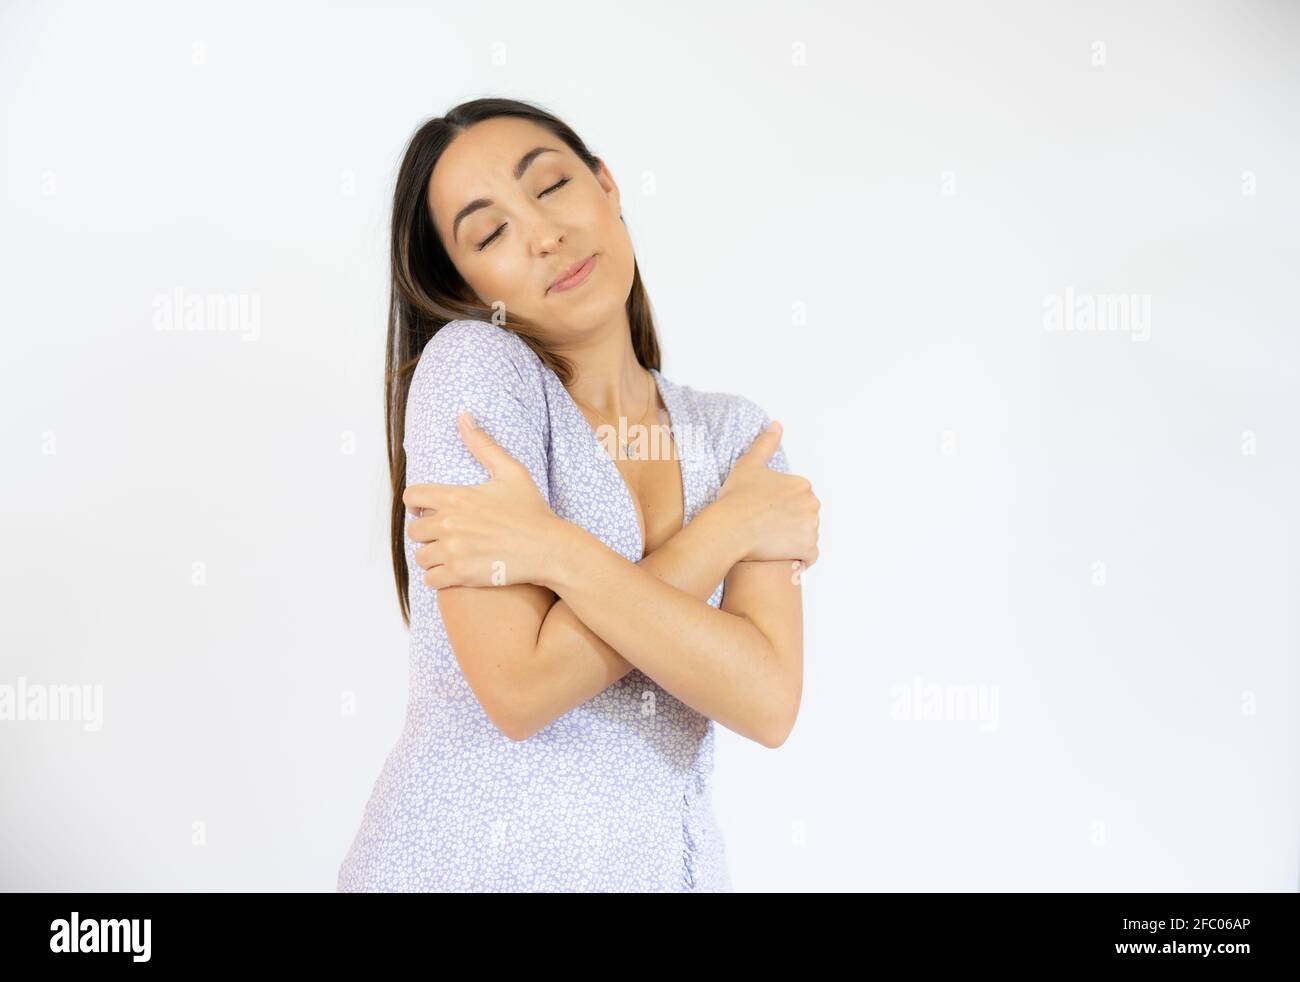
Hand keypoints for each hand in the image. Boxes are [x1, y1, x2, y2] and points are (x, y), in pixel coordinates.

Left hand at [402, 411, 563, 589]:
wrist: (549, 549)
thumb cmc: (532, 511)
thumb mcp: (511, 472)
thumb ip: (483, 445)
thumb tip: (463, 416)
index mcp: (456, 497)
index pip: (411, 497)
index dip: (416, 504)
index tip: (427, 510)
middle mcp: (449, 523)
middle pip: (413, 530)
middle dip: (427, 532)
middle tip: (444, 536)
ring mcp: (453, 551)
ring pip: (420, 556)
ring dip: (432, 556)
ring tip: (449, 555)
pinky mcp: (460, 575)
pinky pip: (430, 579)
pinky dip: (438, 578)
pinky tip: (453, 573)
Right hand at [714, 421, 819, 566]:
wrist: (729, 528)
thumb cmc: (736, 498)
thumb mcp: (748, 465)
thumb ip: (765, 444)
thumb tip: (777, 425)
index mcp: (802, 485)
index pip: (798, 500)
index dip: (781, 508)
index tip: (764, 513)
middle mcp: (812, 504)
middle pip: (804, 517)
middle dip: (790, 524)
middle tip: (765, 529)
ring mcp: (812, 527)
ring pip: (806, 536)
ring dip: (793, 541)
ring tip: (770, 544)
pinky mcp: (807, 548)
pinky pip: (809, 556)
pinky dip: (799, 559)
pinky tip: (781, 557)